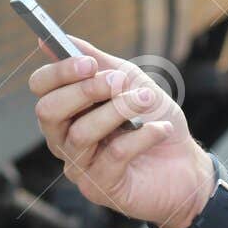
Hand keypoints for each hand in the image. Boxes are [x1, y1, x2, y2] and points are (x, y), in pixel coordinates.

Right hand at [28, 37, 213, 227]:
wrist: (187, 164)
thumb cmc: (153, 119)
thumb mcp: (129, 82)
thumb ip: (96, 62)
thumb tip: (54, 40)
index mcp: (67, 110)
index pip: (41, 88)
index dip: (60, 73)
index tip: (90, 63)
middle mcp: (64, 139)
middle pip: (48, 112)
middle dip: (83, 91)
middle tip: (119, 81)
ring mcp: (80, 167)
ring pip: (81, 133)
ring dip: (118, 110)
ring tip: (146, 99)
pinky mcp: (101, 188)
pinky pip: (113, 155)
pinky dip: (141, 136)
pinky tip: (161, 128)